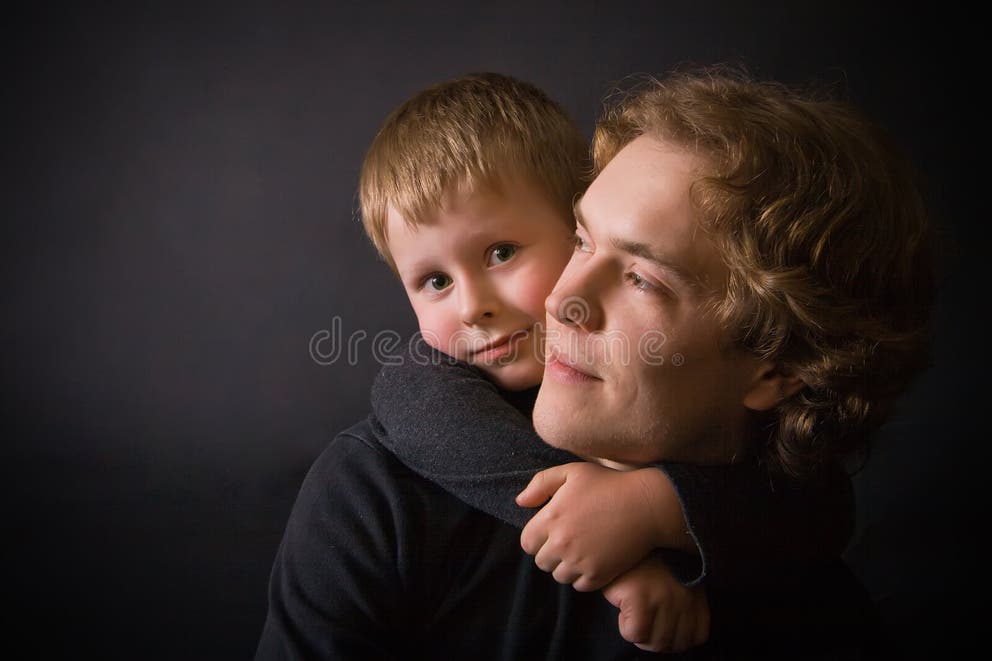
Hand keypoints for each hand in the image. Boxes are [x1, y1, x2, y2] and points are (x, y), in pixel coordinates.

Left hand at [516, 462, 678, 590]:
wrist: (645, 505)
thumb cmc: (608, 485)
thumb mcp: (573, 472)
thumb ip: (541, 483)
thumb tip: (521, 502)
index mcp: (550, 518)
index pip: (527, 543)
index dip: (537, 538)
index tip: (552, 532)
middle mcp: (561, 543)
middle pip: (542, 562)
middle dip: (551, 553)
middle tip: (569, 541)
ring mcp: (579, 561)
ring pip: (559, 576)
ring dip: (567, 566)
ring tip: (582, 551)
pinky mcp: (597, 575)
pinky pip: (579, 585)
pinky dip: (583, 577)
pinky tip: (594, 560)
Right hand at [602, 555, 709, 652]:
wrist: (620, 533)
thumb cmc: (642, 558)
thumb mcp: (674, 575)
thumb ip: (682, 599)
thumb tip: (674, 633)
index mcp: (696, 591)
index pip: (697, 636)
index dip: (676, 639)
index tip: (659, 627)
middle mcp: (684, 596)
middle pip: (674, 644)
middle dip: (655, 639)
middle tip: (641, 621)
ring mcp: (663, 597)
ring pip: (655, 642)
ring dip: (639, 634)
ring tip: (632, 612)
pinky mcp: (640, 597)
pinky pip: (635, 633)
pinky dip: (625, 626)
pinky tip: (623, 605)